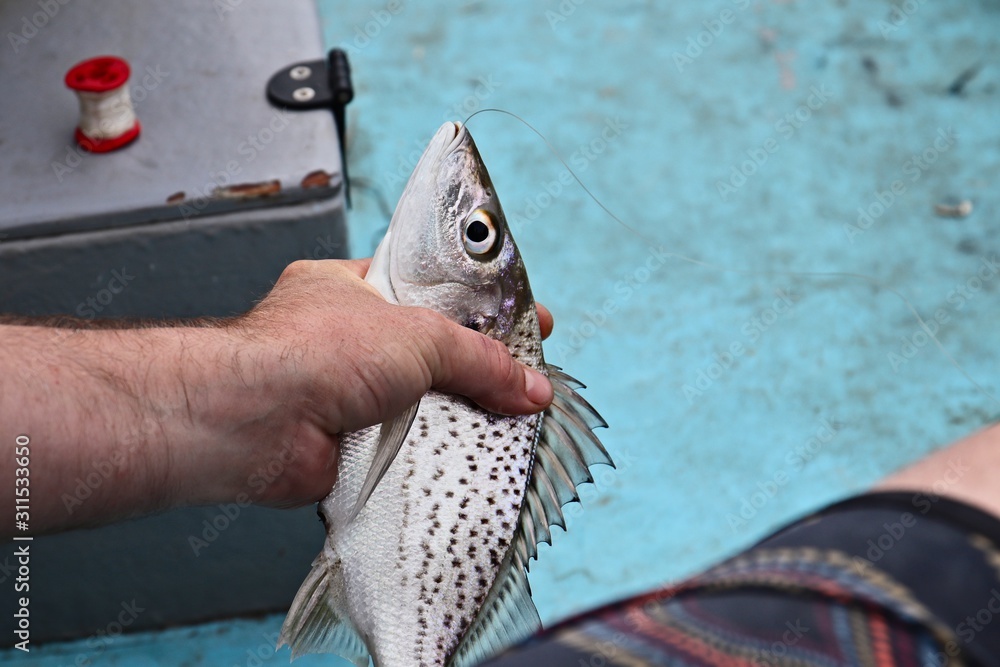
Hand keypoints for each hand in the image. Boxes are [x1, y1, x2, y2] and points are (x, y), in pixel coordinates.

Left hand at [190, 259, 554, 508]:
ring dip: (458, 413)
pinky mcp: (350, 443)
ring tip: (509, 419)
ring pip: (422, 402)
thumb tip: (531, 387)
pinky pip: (408, 446)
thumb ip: (480, 359)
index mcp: (352, 289)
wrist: (259, 421)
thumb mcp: (419, 335)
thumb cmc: (315, 351)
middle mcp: (347, 338)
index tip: (525, 318)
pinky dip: (434, 453)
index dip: (480, 305)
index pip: (430, 291)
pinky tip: (468, 456)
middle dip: (476, 366)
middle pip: (431, 351)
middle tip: (526, 377)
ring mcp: (346, 393)